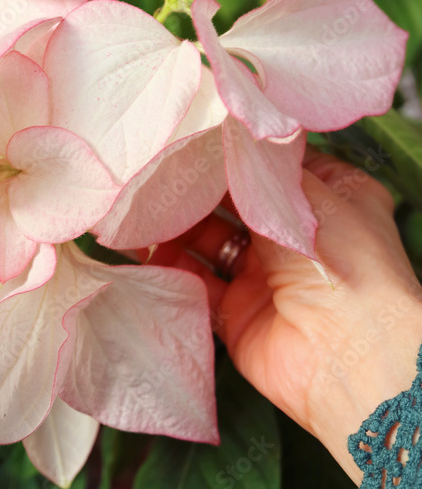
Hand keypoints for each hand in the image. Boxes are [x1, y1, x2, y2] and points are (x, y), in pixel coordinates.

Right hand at [149, 150, 421, 482]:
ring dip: (175, 227)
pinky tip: (145, 250)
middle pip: (232, 203)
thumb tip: (220, 138)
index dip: (229, 153)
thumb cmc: (343, 261)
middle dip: (194, 190)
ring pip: (208, 242)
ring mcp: (264, 277)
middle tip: (152, 172)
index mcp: (328, 198)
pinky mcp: (237, 314)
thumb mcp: (306, 192)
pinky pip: (196, 285)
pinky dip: (170, 269)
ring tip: (140, 209)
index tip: (187, 136)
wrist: (347, 352)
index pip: (268, 166)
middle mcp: (294, 236)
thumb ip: (260, 166)